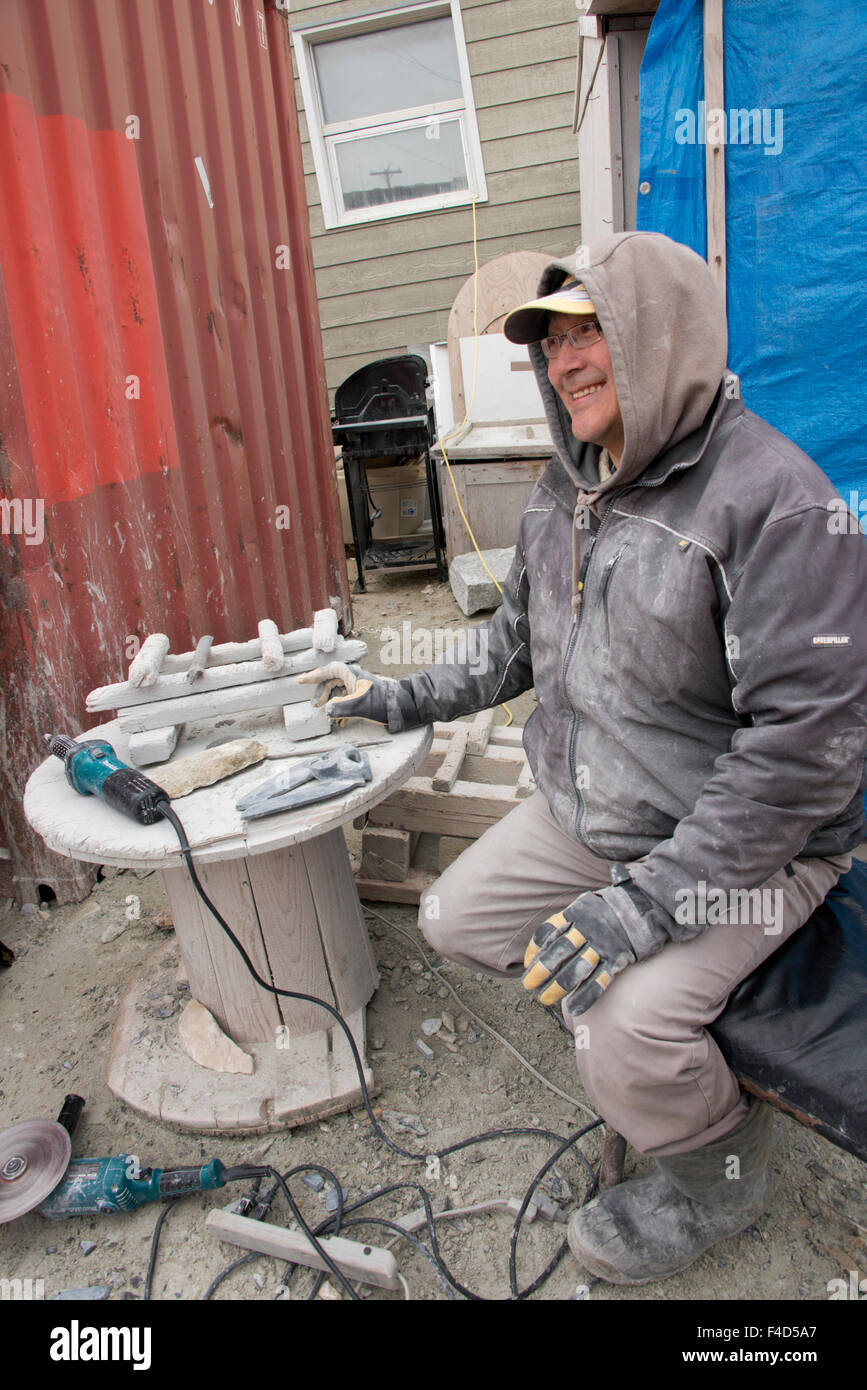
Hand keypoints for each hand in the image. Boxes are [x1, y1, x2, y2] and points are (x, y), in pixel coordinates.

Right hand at [297, 663, 420, 732]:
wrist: (402, 707)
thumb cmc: (382, 703)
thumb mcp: (360, 706)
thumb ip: (340, 708)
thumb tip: (326, 710)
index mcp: (351, 674)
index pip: (328, 671)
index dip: (313, 676)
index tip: (300, 680)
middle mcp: (354, 677)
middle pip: (331, 681)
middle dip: (322, 694)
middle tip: (316, 706)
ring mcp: (359, 685)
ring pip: (338, 691)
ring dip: (331, 704)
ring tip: (328, 717)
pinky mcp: (364, 695)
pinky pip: (347, 699)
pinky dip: (341, 709)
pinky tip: (340, 722)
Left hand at [522, 872, 662, 1017]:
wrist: (646, 905)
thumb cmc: (610, 908)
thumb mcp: (586, 904)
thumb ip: (569, 921)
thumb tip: (546, 941)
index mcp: (577, 913)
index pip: (549, 932)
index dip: (535, 948)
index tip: (527, 962)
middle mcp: (588, 929)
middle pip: (559, 953)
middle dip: (541, 971)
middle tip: (529, 985)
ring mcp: (603, 945)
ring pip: (576, 969)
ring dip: (559, 987)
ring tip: (545, 999)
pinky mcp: (618, 959)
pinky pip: (599, 980)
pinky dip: (586, 996)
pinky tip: (574, 1007)